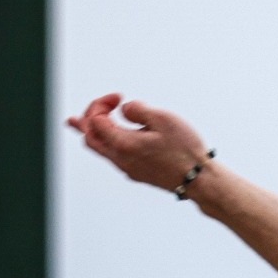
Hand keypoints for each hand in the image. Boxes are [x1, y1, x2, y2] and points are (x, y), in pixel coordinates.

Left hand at [68, 93, 212, 189]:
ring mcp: (129, 169)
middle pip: (90, 139)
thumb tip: (125, 109)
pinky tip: (112, 139)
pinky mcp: (139, 173)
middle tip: (77, 115)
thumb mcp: (162, 119)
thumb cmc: (185, 150)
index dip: (101, 103)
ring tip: (78, 124)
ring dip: (92, 133)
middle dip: (85, 121)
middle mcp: (121, 159)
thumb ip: (138, 109)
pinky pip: (114, 156)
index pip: (95, 120)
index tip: (119, 97)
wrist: (199, 180)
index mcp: (122, 144)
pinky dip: (107, 142)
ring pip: (100, 150)